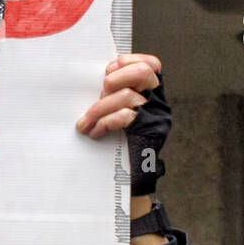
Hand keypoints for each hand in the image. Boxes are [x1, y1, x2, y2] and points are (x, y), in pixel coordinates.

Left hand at [76, 53, 170, 193]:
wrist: (131, 183)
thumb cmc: (118, 147)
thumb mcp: (116, 115)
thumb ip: (113, 97)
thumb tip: (95, 82)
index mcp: (152, 95)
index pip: (152, 65)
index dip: (129, 61)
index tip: (108, 71)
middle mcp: (159, 103)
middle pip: (144, 72)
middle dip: (116, 78)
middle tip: (100, 91)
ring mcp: (156, 117)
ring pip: (128, 97)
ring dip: (99, 108)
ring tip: (84, 123)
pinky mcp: (149, 133)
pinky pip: (126, 117)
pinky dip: (105, 122)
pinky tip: (94, 132)